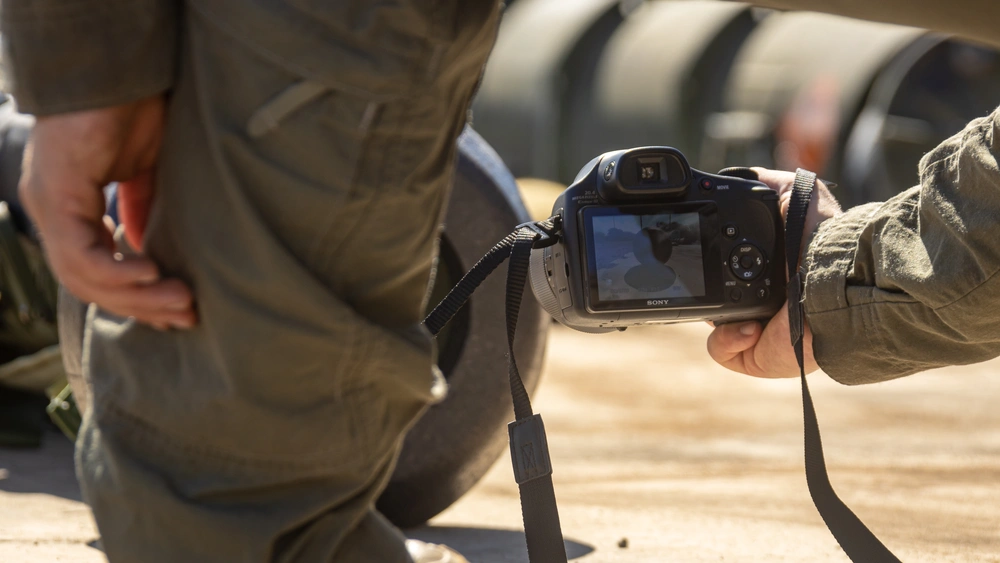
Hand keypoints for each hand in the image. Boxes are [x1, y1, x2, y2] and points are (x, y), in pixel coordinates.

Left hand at [19, 96, 195, 329]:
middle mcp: (52, 210)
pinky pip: (81, 251)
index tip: (176, 309)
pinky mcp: (55, 191)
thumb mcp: (146, 171)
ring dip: (134, 295)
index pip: (93, 271)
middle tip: (185, 317)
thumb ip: (142, 209)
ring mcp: (49, 202)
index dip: (134, 296)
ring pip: (82, 276)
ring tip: (178, 300)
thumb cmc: (133, 109)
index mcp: (69, 206)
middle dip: (139, 306)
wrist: (119, 66)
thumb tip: (145, 246)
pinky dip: (116, 271)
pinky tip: (151, 273)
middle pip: (87, 283)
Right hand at [706, 168, 840, 377]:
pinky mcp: (755, 356)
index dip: (712, 261)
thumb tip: (741, 175)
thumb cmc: (824, 242)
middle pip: (714, 296)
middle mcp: (764, 302)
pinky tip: (751, 328)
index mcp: (768, 271)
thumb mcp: (798, 196)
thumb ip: (771, 183)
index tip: (704, 250)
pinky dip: (728, 338)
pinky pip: (721, 350)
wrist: (836, 286)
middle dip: (707, 286)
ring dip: (717, 315)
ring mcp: (758, 333)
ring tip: (741, 308)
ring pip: (712, 325)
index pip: (726, 269)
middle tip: (712, 279)